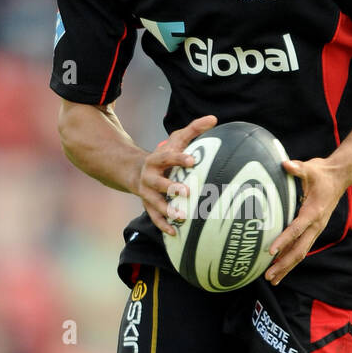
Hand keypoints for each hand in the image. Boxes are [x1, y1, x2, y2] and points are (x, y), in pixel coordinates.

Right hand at [136, 114, 217, 236]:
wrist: (137, 171)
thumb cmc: (166, 155)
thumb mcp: (176, 140)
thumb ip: (194, 129)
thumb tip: (214, 119)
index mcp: (156, 159)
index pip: (166, 157)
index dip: (178, 158)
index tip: (193, 160)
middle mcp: (149, 176)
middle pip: (158, 183)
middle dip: (171, 187)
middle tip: (187, 192)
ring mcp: (146, 192)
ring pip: (154, 203)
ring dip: (167, 210)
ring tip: (182, 217)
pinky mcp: (147, 205)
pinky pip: (154, 217)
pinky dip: (163, 225)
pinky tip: (175, 233)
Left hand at [265, 157, 347, 283]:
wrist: (340, 177)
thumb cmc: (323, 173)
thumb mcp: (311, 168)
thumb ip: (297, 168)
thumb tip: (285, 164)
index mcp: (313, 212)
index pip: (296, 229)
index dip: (283, 240)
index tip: (270, 251)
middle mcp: (316, 225)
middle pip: (299, 249)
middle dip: (283, 264)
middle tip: (268, 275)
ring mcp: (316, 229)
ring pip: (301, 252)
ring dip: (286, 266)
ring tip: (272, 279)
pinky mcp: (314, 230)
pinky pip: (302, 248)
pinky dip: (291, 259)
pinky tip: (281, 268)